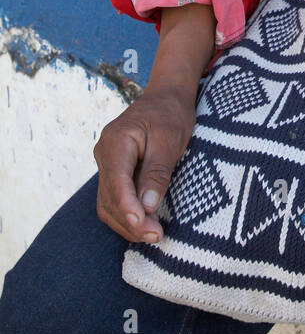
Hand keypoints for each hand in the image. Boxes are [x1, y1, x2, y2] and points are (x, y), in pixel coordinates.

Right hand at [94, 88, 196, 241]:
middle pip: (110, 197)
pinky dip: (126, 214)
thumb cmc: (170, 114)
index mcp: (116, 140)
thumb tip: (146, 207)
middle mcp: (104, 152)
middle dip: (130, 221)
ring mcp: (106, 162)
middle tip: (157, 236)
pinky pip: (113, 198)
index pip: (116, 181)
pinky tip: (144, 224)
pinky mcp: (113, 171)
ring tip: (153, 235)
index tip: (144, 226)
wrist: (165, 97)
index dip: (128, 207)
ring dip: (127, 222)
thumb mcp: (170, 140)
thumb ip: (157, 172)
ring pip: (108, 202)